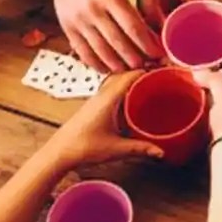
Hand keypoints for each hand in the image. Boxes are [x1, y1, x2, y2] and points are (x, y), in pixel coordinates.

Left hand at [44, 71, 163, 168]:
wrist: (59, 152)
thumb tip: (160, 152)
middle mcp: (101, 95)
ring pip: (116, 82)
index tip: (163, 69)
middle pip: (123, 75)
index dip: (147, 69)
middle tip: (159, 77)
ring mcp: (95, 100)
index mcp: (108, 99)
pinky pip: (110, 92)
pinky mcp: (92, 107)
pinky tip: (130, 102)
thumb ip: (140, 148)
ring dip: (131, 81)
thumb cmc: (83, 148)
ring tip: (148, 86)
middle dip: (141, 73)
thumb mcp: (117, 149)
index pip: (130, 75)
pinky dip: (122, 91)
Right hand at [51, 0, 162, 72]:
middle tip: (146, 66)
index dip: (146, 43)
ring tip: (128, 69)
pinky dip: (95, 63)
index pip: (132, 25)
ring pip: (100, 49)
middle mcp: (94, 8)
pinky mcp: (68, 27)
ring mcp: (79, 19)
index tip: (157, 53)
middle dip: (133, 58)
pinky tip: (106, 68)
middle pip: (118, 41)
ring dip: (116, 64)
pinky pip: (82, 51)